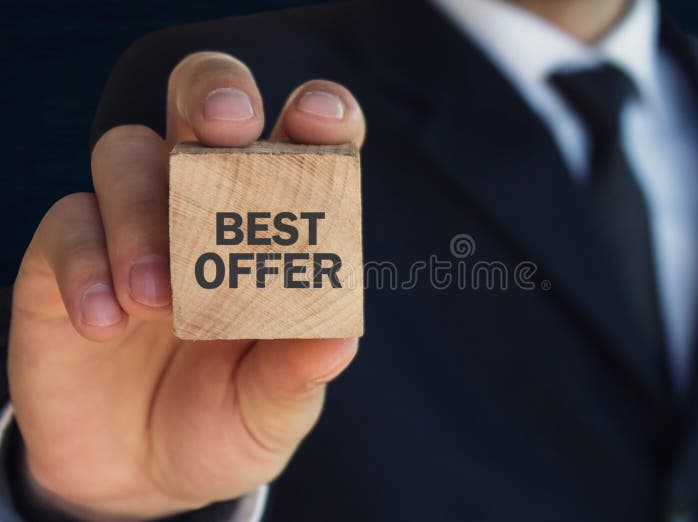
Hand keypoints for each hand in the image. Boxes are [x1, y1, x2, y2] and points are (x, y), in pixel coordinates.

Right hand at [9, 51, 364, 520]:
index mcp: (274, 229)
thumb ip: (298, 373)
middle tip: (228, 124)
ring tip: (158, 298)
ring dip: (145, 210)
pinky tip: (104, 325)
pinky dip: (85, 264)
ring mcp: (132, 226)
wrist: (139, 477)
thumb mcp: (270, 411)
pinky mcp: (65, 259)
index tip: (320, 115)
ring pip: (126, 153)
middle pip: (204, 104)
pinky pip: (66, 226)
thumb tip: (341, 336)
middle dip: (216, 93)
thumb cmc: (225, 422)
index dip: (319, 117)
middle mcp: (203, 206)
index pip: (303, 146)